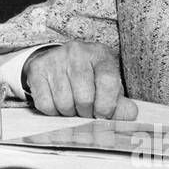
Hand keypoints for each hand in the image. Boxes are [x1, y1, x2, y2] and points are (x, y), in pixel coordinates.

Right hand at [21, 41, 137, 119]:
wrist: (56, 62)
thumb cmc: (88, 78)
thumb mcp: (107, 86)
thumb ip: (120, 103)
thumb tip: (131, 115)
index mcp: (99, 54)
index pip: (107, 82)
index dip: (107, 106)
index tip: (103, 115)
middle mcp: (77, 52)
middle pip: (84, 97)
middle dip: (86, 113)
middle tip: (86, 112)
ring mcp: (55, 59)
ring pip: (64, 103)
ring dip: (69, 114)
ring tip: (72, 107)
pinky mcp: (37, 69)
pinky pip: (45, 104)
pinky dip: (53, 112)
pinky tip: (57, 104)